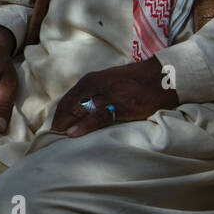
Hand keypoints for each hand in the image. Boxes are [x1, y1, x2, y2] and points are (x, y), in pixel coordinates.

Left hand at [50, 58, 177, 137]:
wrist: (161, 76)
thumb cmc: (134, 82)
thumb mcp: (108, 82)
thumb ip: (93, 93)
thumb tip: (78, 110)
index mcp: (90, 80)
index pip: (67, 99)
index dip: (58, 114)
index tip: (54, 127)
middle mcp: (95, 85)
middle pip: (70, 105)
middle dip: (60, 121)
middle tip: (53, 136)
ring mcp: (108, 94)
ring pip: (80, 110)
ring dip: (67, 124)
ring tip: (59, 137)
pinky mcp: (121, 105)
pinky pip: (98, 117)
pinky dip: (83, 126)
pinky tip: (73, 134)